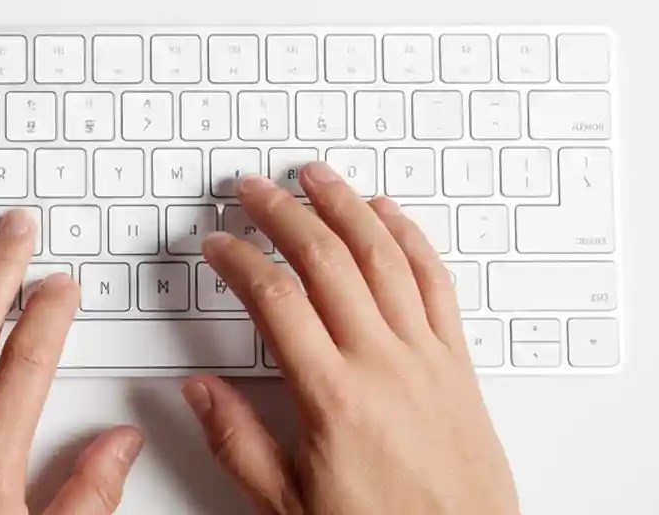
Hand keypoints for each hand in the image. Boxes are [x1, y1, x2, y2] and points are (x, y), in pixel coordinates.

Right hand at [184, 162, 518, 514]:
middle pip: (327, 260)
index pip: (275, 302)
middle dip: (284, 213)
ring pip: (384, 256)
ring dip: (345, 206)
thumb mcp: (290, 505)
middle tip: (254, 189)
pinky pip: (435, 281)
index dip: (240, 261)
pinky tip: (388, 215)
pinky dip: (410, 237)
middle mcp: (383, 365)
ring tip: (317, 177)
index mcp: (333, 398)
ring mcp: (426, 357)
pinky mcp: (458, 362)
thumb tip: (200, 391)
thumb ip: (239, 443)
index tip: (218, 244)